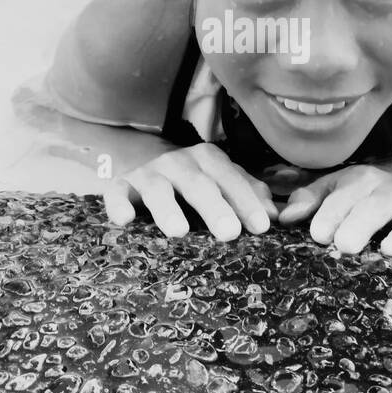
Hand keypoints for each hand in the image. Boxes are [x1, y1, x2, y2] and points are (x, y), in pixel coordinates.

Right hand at [103, 142, 278, 240]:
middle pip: (198, 184)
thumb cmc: (194, 183)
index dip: (246, 201)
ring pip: (158, 189)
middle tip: (229, 233)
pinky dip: (118, 205)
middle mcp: (179, 162)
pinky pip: (117, 193)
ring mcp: (148, 173)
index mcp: (209, 159)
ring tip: (179, 231)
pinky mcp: (120, 184)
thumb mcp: (222, 183)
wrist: (145, 164)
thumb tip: (274, 215)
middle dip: (215, 207)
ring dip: (168, 209)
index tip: (261, 226)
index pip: (231, 179)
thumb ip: (248, 195)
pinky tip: (124, 221)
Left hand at [277, 164, 391, 255]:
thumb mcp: (340, 195)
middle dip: (361, 223)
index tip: (318, 235)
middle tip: (344, 246)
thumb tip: (284, 217)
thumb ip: (312, 201)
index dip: (332, 213)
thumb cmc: (370, 204)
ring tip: (390, 251)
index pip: (345, 195)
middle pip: (376, 205)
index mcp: (365, 182)